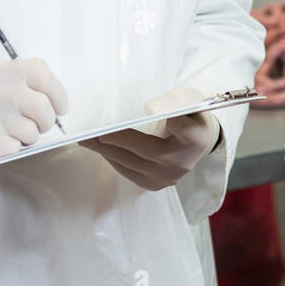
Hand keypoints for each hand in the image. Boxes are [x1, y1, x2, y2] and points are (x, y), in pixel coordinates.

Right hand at [0, 58, 69, 170]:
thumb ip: (24, 78)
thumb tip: (57, 94)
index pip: (42, 74)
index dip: (58, 94)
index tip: (61, 108)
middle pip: (42, 108)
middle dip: (45, 122)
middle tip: (35, 125)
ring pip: (30, 132)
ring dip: (27, 137)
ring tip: (9, 132)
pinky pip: (13, 149)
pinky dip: (10, 149)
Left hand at [79, 87, 220, 191]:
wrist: (196, 141)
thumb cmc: (188, 115)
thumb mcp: (189, 100)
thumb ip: (175, 101)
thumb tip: (149, 110)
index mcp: (196, 137)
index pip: (187, 131)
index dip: (177, 126)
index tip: (163, 118)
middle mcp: (184, 162)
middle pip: (149, 151)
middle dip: (118, 141)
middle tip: (92, 134)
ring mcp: (169, 178)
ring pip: (134, 165)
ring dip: (108, 151)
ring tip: (87, 141)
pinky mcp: (155, 185)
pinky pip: (129, 173)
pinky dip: (114, 160)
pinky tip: (101, 149)